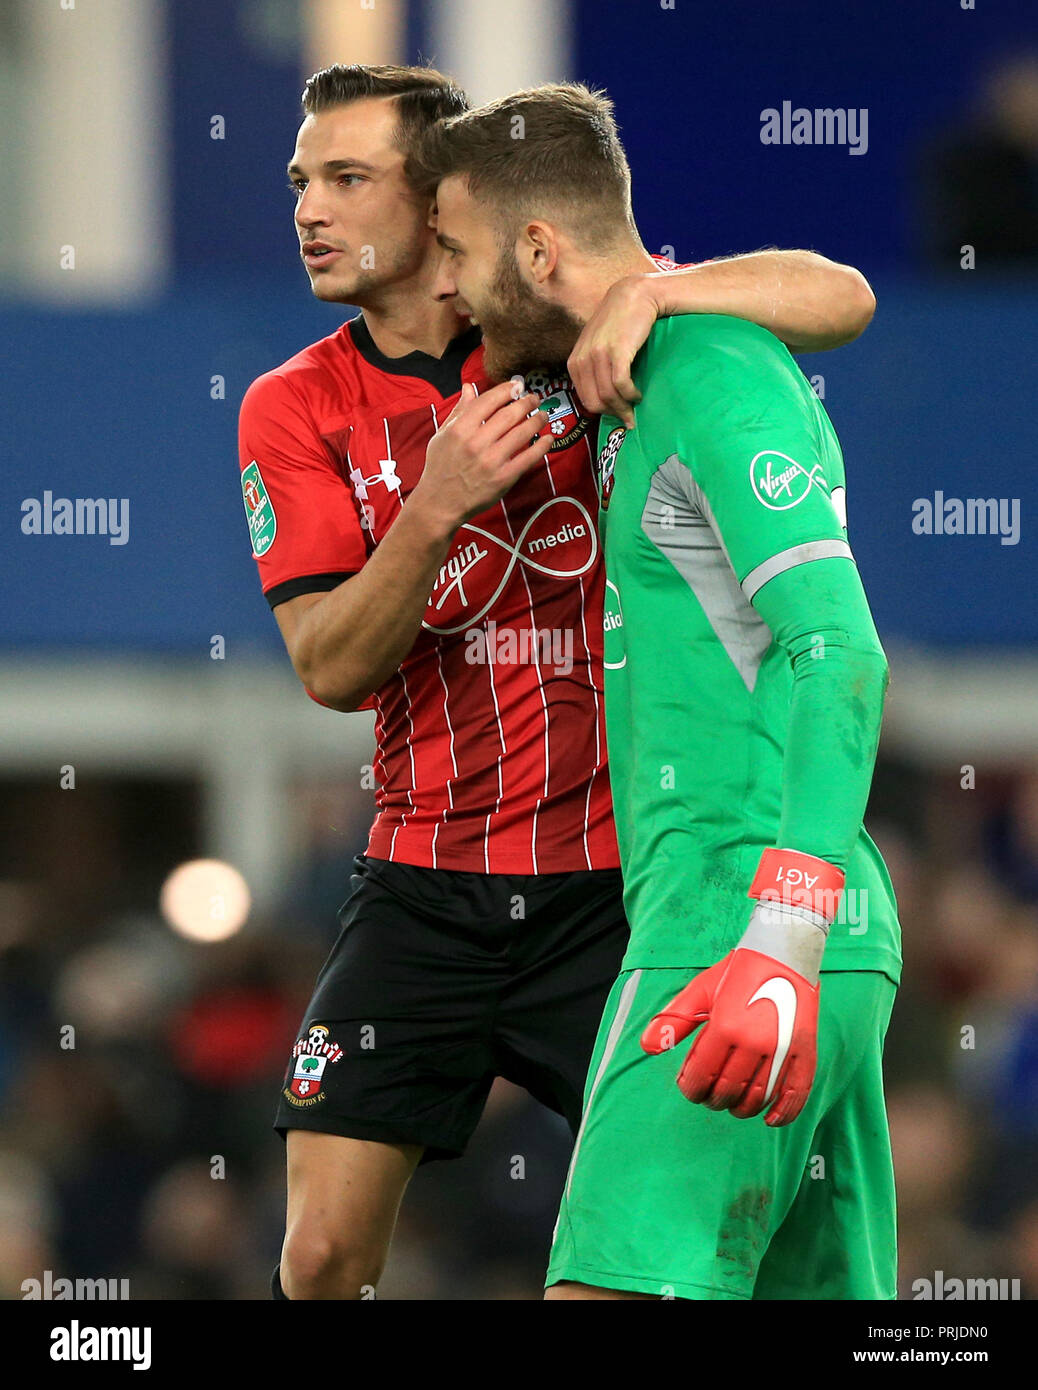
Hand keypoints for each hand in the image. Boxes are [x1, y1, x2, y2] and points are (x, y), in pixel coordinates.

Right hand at [411, 378, 551, 530]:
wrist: (439, 503)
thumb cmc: (440, 468)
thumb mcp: (442, 435)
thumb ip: (459, 411)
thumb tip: (469, 388)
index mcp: (460, 429)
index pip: (489, 400)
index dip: (507, 390)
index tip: (517, 386)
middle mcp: (476, 443)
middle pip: (509, 414)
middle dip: (526, 402)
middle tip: (534, 399)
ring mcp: (491, 461)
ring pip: (522, 433)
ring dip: (537, 420)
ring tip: (543, 415)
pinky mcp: (503, 478)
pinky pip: (528, 458)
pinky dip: (541, 446)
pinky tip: (548, 439)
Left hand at [566, 274, 662, 428]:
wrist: (634, 296)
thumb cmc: (618, 322)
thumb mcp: (596, 345)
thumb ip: (592, 367)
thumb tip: (602, 397)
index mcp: (574, 362)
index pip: (584, 399)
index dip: (601, 411)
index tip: (616, 414)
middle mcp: (582, 359)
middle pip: (595, 402)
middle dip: (612, 413)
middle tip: (628, 416)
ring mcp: (598, 355)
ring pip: (608, 396)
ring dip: (624, 406)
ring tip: (635, 405)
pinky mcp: (617, 351)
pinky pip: (621, 384)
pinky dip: (630, 395)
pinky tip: (638, 394)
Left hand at [640, 947, 819, 1126]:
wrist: (783, 954)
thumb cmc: (738, 972)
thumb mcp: (700, 991)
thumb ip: (674, 1021)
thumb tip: (647, 1048)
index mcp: (725, 1027)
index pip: (701, 1076)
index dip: (691, 1088)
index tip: (689, 1088)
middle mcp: (754, 1042)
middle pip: (728, 1091)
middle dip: (712, 1099)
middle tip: (708, 1096)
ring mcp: (782, 1050)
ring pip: (757, 1098)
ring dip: (740, 1108)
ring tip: (731, 1102)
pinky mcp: (805, 1051)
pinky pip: (796, 1094)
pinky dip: (782, 1114)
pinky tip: (768, 1119)